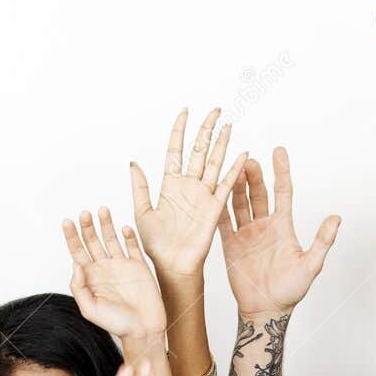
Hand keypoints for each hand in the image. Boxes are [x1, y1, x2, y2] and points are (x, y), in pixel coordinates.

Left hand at [63, 208, 166, 339]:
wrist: (143, 330)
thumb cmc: (116, 324)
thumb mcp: (90, 309)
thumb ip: (79, 288)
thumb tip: (75, 265)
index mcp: (91, 278)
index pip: (78, 252)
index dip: (71, 237)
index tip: (67, 222)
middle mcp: (105, 269)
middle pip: (92, 242)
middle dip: (87, 227)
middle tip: (84, 213)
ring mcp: (122, 266)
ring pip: (111, 239)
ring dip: (106, 225)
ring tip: (101, 210)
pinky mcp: (139, 266)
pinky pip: (132, 246)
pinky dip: (129, 236)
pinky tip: (123, 228)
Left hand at [129, 108, 247, 278]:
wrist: (172, 266)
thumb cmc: (156, 245)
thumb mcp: (142, 212)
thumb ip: (140, 187)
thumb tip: (133, 162)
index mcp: (170, 186)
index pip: (175, 151)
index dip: (179, 130)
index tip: (185, 112)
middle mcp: (188, 187)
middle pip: (199, 151)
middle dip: (206, 129)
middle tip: (215, 110)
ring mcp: (202, 196)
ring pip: (214, 163)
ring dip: (221, 143)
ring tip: (228, 125)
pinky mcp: (214, 208)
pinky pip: (226, 185)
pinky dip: (234, 170)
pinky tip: (243, 154)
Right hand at [217, 149, 339, 314]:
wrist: (266, 310)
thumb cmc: (291, 291)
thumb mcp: (311, 265)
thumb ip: (322, 241)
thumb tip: (336, 217)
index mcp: (282, 227)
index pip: (282, 192)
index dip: (281, 172)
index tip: (278, 152)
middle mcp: (264, 227)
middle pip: (257, 194)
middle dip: (253, 176)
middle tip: (248, 160)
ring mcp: (246, 235)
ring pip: (239, 203)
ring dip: (235, 186)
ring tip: (231, 168)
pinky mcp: (230, 246)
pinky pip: (223, 223)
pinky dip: (219, 208)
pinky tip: (214, 192)